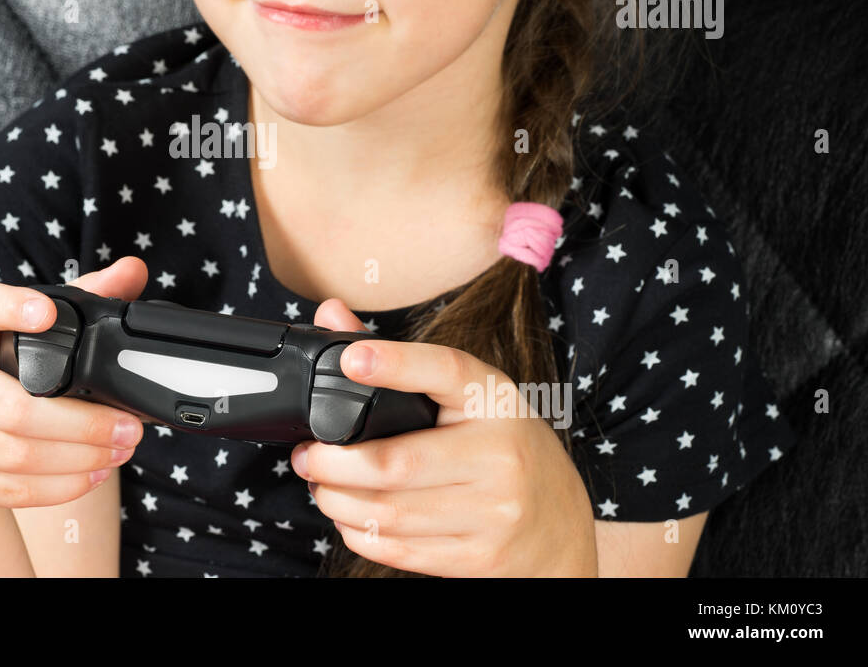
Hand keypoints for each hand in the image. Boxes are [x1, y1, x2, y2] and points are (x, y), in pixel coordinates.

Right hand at [0, 256, 149, 512]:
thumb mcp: (22, 329)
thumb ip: (81, 296)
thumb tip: (133, 270)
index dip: (9, 307)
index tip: (47, 311)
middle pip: (16, 409)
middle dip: (84, 425)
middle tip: (129, 428)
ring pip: (18, 455)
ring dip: (80, 459)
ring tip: (119, 451)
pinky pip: (10, 489)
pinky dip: (59, 487)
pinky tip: (90, 475)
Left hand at [290, 298, 597, 575]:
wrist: (560, 525)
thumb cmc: (503, 448)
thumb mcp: (468, 397)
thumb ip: (397, 358)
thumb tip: (330, 311)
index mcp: (494, 400)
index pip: (445, 370)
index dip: (396, 363)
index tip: (351, 359)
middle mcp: (500, 455)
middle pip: (395, 463)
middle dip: (332, 462)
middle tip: (307, 455)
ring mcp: (493, 511)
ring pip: (388, 512)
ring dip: (336, 500)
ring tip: (321, 486)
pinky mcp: (479, 556)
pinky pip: (400, 549)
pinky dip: (360, 534)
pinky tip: (349, 517)